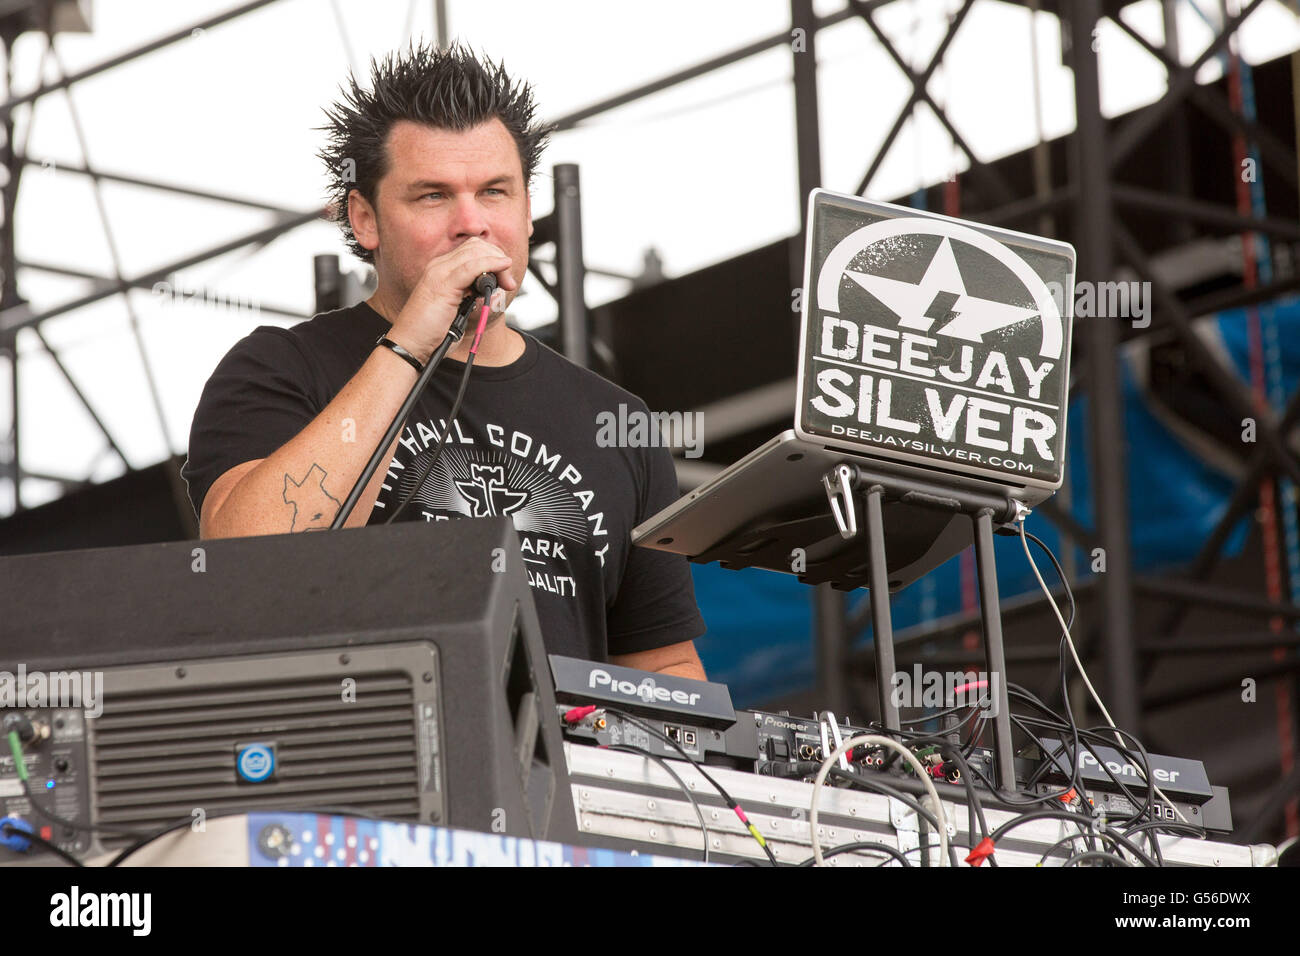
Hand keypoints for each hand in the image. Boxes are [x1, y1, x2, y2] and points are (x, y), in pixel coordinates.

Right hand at [388, 238, 517, 362]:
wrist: (410, 345)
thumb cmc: (431, 333)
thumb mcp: (458, 311)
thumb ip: (474, 298)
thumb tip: (495, 292)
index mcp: (441, 270)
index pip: (471, 249)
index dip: (492, 257)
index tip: (505, 277)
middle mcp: (438, 267)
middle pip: (475, 247)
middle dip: (498, 258)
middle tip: (508, 281)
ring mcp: (439, 273)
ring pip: (475, 252)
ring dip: (498, 263)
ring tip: (507, 281)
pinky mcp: (442, 284)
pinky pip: (472, 266)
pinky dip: (491, 264)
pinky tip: (503, 266)